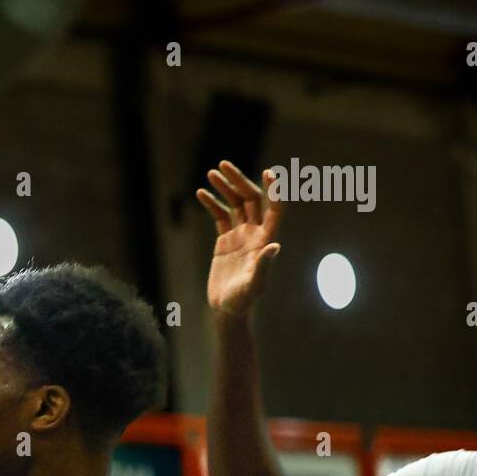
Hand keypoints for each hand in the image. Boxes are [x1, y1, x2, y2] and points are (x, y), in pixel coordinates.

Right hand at [197, 161, 282, 318]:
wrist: (227, 310)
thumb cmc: (243, 301)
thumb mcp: (253, 285)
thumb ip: (263, 266)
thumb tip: (274, 246)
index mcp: (265, 240)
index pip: (274, 209)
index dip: (273, 191)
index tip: (269, 172)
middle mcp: (255, 233)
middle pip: (250, 199)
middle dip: (239, 181)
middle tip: (223, 165)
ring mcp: (240, 236)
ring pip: (234, 204)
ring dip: (225, 187)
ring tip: (212, 173)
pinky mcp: (225, 241)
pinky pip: (220, 216)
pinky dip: (212, 203)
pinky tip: (201, 193)